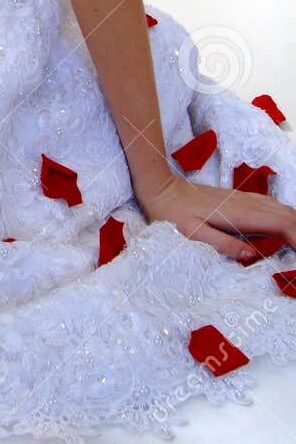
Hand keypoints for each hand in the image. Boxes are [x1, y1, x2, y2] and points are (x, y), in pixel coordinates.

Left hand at [137, 173, 295, 262]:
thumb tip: (251, 256)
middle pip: (288, 215)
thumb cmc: (171, 214)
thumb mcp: (192, 233)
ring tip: (295, 245)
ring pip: (281, 209)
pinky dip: (284, 218)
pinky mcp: (238, 199)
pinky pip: (270, 206)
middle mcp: (246, 203)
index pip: (282, 224)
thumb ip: (222, 244)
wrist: (160, 188)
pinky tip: (284, 229)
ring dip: (294, 225)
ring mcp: (243, 199)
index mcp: (239, 214)